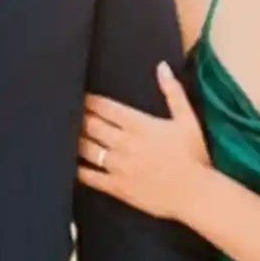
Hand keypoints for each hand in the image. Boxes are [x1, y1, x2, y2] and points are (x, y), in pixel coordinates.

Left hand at [78, 62, 210, 220]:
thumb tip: (161, 66)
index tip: (81, 96)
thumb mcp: (187, 119)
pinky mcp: (116, 187)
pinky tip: (68, 164)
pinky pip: (89, 176)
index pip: (105, 107)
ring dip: (75, 139)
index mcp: (138, 124)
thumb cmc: (193, 156)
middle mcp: (124, 143)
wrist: (195, 193)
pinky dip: (77, 169)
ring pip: (86, 148)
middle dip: (78, 117)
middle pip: (91, 125)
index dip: (90, 101)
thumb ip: (173, 91)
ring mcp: (118, 166)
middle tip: (67, 111)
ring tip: (64, 134)